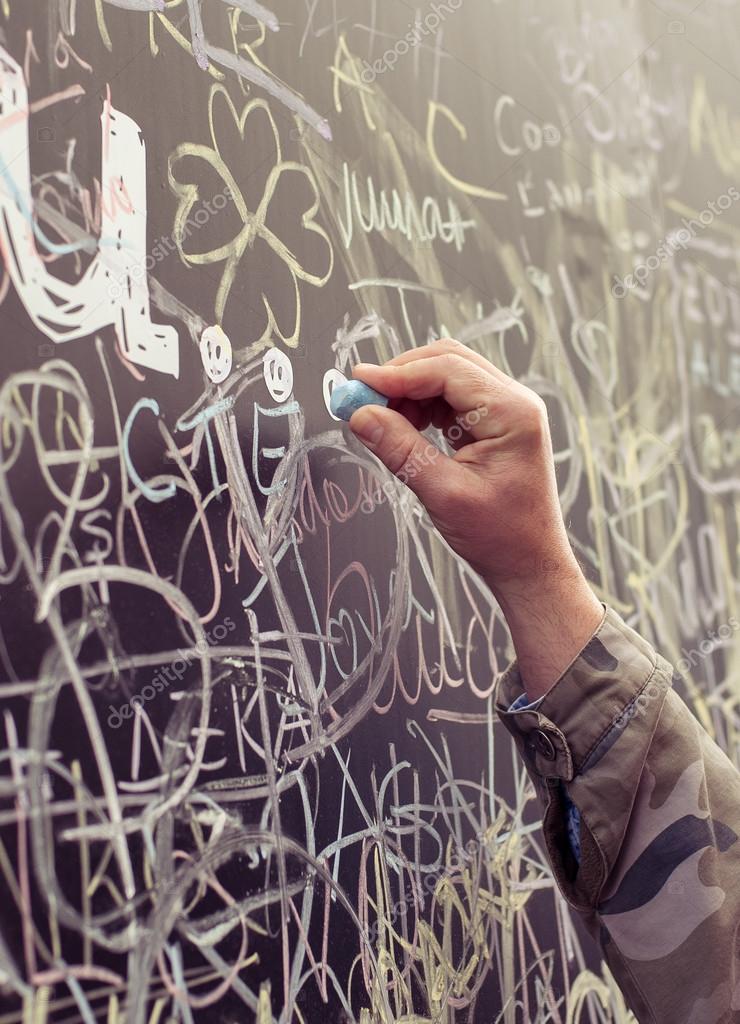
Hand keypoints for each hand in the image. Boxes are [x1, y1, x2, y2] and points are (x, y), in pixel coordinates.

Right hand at [348, 339, 602, 695]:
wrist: (529, 564)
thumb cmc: (500, 536)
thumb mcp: (443, 493)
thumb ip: (401, 450)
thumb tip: (361, 416)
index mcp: (511, 412)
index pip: (447, 370)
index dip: (397, 373)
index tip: (358, 383)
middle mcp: (513, 402)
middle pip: (447, 362)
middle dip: (401, 376)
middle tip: (362, 399)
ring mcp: (506, 411)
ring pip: (447, 376)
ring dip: (409, 391)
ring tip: (381, 419)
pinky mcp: (494, 424)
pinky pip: (452, 398)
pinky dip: (422, 406)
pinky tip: (403, 427)